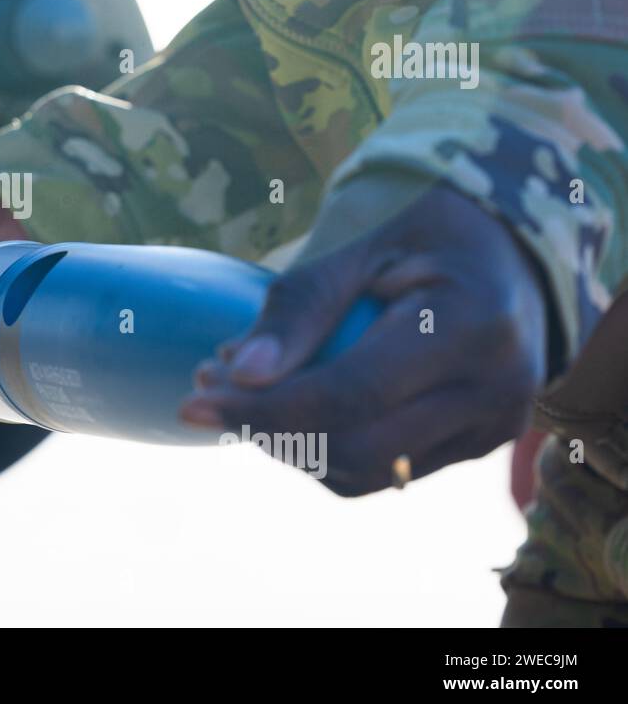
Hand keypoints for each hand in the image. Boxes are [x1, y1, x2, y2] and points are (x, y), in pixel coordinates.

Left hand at [182, 181, 547, 495]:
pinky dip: (322, 448)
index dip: (265, 406)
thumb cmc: (426, 231)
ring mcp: (492, 428)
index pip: (352, 394)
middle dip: (267, 428)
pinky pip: (382, 471)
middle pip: (356, 446)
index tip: (193, 398)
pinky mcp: (475, 446)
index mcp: (473, 326)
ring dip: (288, 444)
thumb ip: (301, 306)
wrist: (510, 250)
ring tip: (238, 392)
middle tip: (207, 390)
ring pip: (365, 472)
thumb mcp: (361, 245)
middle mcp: (497, 391)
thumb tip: (237, 375)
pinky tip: (284, 406)